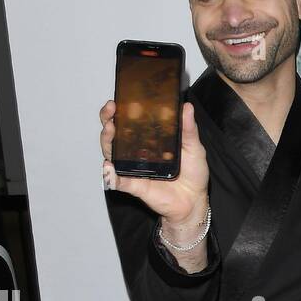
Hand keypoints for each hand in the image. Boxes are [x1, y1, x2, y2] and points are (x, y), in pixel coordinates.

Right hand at [100, 99, 208, 227]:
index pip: (129, 121)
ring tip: (110, 129)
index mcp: (148, 139)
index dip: (120, 110)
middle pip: (114, 134)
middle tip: (111, 110)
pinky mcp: (133, 185)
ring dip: (107, 140)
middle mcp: (136, 152)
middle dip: (108, 119)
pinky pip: (117, 180)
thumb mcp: (193, 147)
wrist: (194, 200)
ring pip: (111, 153)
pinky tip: (108, 167)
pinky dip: (110, 175)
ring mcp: (132, 168)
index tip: (119, 100)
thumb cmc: (193, 173)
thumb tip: (187, 107)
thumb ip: (188, 129)